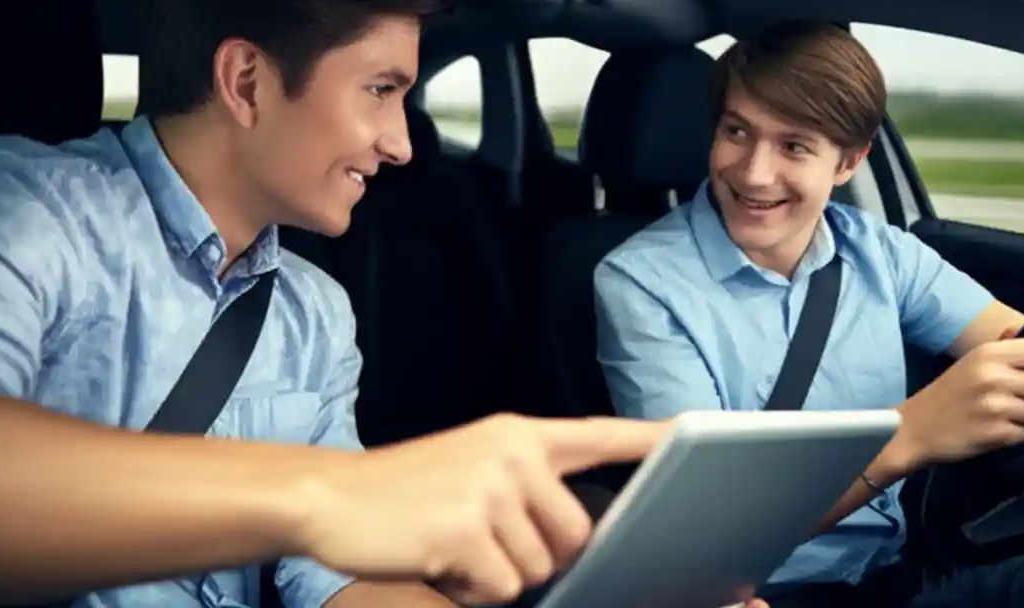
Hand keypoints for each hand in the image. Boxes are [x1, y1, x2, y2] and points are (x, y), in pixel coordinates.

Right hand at [291, 413, 668, 605]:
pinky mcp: (464, 529)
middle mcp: (512, 454)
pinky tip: (439, 563)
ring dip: (499, 576)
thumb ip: (524, 485)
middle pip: (578, 534)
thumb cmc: (405, 491)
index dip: (648, 439)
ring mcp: (489, 489)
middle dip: (540, 557)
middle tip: (485, 543)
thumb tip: (571, 534)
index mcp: (518, 435)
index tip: (692, 432)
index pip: (598, 434)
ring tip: (453, 547)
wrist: (331, 496)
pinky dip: (473, 592)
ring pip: (539, 568)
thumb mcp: (471, 464)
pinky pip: (502, 588)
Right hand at [892, 338, 1023, 470]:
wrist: (912, 429)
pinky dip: (1015, 433)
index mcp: (989, 353)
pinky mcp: (996, 433)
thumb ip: (1007, 353)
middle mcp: (994, 376)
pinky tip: (994, 428)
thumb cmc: (947, 394)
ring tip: (1003, 413)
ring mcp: (996, 406)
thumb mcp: (972, 362)